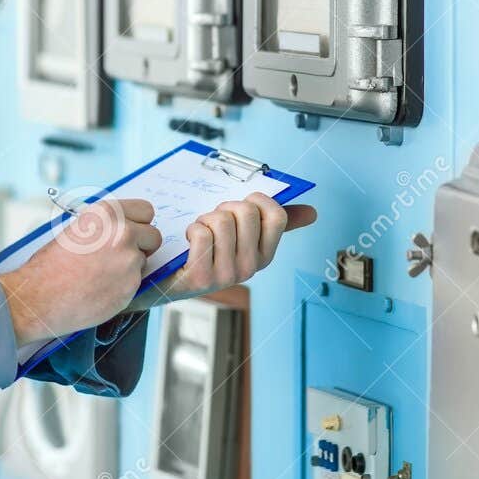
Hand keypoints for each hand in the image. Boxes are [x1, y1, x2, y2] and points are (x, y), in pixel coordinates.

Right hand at [0, 198, 162, 346]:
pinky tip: (102, 289)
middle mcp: (121, 231)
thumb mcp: (77, 230)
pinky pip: (137, 282)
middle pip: (154, 235)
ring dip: (131, 268)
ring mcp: (129, 258)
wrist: (39, 297)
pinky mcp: (131, 284)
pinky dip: (124, 287)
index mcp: (106, 213)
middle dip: (142, 246)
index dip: (139, 223)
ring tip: (102, 275)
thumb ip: (105, 227)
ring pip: (145, 261)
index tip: (134, 231)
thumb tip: (125, 227)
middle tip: (121, 256)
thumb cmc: (50, 266)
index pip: (145, 210)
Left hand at [126, 192, 316, 311]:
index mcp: (264, 254)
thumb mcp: (243, 236)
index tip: (240, 206)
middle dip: (225, 207)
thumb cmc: (206, 250)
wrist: (166, 278)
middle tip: (214, 221)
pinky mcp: (201, 278)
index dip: (257, 200)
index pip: (276, 215)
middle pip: (246, 212)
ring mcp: (227, 275)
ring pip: (221, 221)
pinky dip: (191, 230)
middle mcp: (250, 268)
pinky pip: (202, 234)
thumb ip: (276, 222)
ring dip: (204, 219)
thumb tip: (312, 213)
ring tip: (200, 233)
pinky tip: (188, 243)